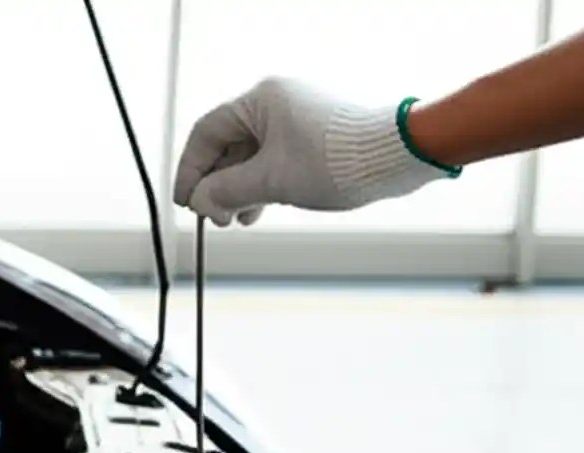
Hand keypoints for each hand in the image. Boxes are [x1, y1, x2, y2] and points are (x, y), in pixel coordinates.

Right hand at [173, 77, 457, 226]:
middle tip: (212, 217)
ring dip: (239, 190)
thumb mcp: (272, 182)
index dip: (190, 170)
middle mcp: (275, 104)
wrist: (398, 157)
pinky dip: (262, 186)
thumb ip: (227, 192)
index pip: (206, 133)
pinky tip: (257, 211)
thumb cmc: (335, 161)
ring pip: (251, 157)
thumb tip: (200, 202)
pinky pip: (273, 160)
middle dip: (217, 185)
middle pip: (228, 146)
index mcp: (260, 101)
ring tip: (236, 221)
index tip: (186, 203)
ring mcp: (295, 119)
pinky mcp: (312, 137)